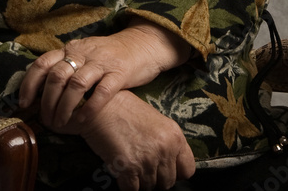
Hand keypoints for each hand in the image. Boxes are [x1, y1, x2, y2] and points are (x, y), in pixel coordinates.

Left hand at [19, 17, 190, 129]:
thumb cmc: (109, 56)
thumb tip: (39, 92)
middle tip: (46, 119)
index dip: (30, 84)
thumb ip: (65, 67)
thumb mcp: (84, 55)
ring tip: (62, 123)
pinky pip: (102, 92)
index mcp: (72, 48)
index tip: (24, 104)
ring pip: (76, 84)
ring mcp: (102, 62)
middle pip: (57, 76)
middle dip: (47, 101)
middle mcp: (84, 53)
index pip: (42, 63)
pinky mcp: (120, 72)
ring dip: (65, 107)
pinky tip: (83, 120)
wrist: (142, 45)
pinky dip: (90, 108)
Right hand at [72, 90, 195, 190]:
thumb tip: (168, 163)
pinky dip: (126, 185)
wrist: (100, 105)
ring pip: (149, 187)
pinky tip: (121, 172)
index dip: (176, 173)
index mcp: (175, 136)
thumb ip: (166, 141)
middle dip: (155, 179)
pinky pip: (132, 190)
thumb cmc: (124, 109)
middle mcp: (165, 149)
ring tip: (131, 166)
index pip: (188, 169)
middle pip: (168, 182)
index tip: (165, 171)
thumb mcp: (155, 121)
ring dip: (140, 181)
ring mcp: (148, 160)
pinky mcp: (129, 168)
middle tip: (143, 168)